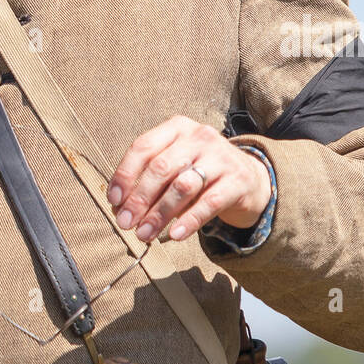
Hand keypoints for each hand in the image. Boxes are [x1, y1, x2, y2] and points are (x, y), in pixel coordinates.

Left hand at [108, 116, 270, 241]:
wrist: (249, 179)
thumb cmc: (200, 173)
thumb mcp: (175, 167)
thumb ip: (149, 180)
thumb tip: (119, 208)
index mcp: (177, 128)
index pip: (143, 147)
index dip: (125, 175)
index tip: (114, 201)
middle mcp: (199, 137)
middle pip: (161, 168)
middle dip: (139, 199)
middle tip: (126, 223)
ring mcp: (221, 156)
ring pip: (182, 186)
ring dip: (159, 214)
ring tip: (144, 234)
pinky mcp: (238, 179)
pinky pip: (210, 202)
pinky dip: (190, 220)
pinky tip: (176, 235)